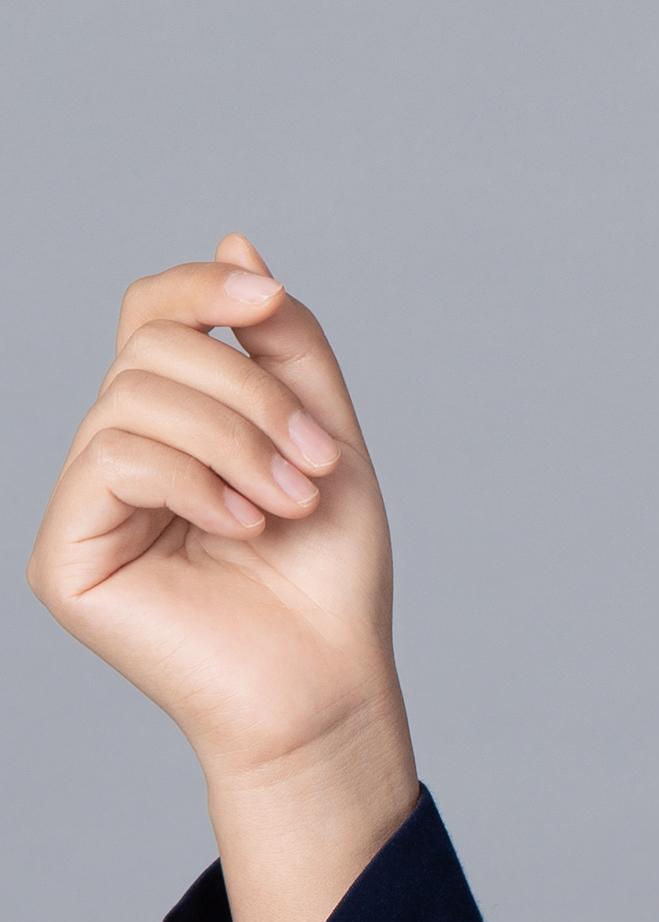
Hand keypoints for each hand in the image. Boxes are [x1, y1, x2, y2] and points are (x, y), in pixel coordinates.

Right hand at [28, 232, 400, 786]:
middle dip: (249, 392)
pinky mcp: (66, 557)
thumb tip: (235, 239)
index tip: (267, 299)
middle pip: (151, 350)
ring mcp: (86, 506)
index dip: (202, 288)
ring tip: (291, 502)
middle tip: (316, 463)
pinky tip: (243, 527)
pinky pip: (112, 460)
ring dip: (234, 439)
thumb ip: (283, 341)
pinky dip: (193, 480)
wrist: (328, 682)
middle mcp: (117, 455)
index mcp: (173, 423)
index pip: (153, 315)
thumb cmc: (329, 576)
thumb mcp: (324, 432)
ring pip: (134, 399)